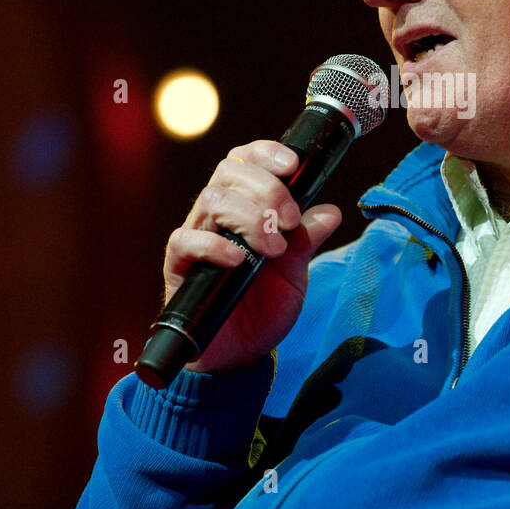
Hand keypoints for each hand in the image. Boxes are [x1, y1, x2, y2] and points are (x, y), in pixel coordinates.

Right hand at [161, 140, 341, 373]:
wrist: (240, 355)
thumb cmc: (263, 308)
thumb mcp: (295, 273)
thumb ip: (307, 241)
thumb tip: (330, 211)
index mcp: (243, 207)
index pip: (244, 161)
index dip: (265, 153)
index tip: (292, 164)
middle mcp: (215, 216)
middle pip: (228, 173)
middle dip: (266, 188)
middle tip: (289, 222)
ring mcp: (195, 238)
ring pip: (210, 200)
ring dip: (248, 217)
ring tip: (273, 249)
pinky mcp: (178, 267)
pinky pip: (185, 240)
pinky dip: (214, 245)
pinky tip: (238, 260)